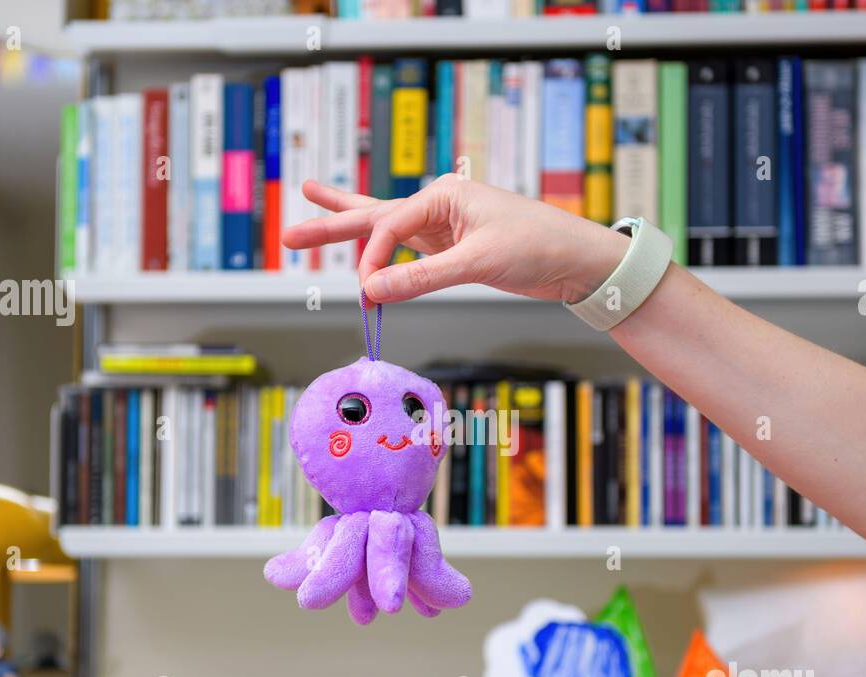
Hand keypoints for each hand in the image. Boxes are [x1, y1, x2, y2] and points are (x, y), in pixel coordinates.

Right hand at [282, 175, 629, 304]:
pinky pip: (406, 251)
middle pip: (373, 215)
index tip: (368, 292)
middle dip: (331, 223)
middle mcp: (438, 205)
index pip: (388, 225)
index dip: (372, 260)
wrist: (575, 260)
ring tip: (310, 201)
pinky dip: (381, 252)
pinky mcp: (450, 248)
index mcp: (444, 195)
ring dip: (349, 226)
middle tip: (289, 233)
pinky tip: (364, 247)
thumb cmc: (537, 246)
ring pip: (385, 228)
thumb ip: (422, 278)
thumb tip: (373, 291)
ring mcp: (443, 227)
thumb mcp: (477, 262)